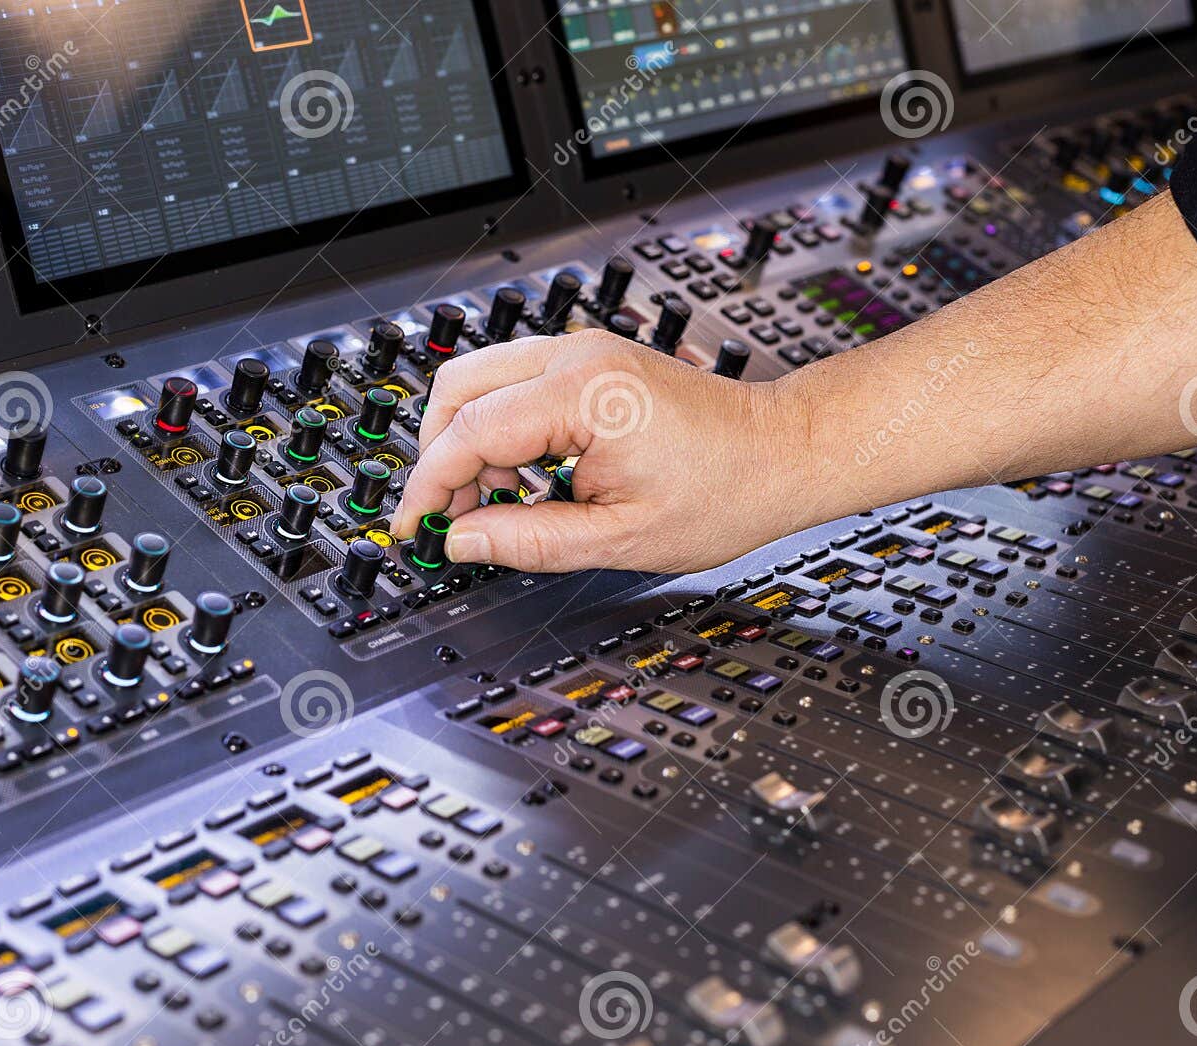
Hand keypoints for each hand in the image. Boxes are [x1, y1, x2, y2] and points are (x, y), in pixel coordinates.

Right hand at [392, 329, 823, 573]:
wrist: (783, 452)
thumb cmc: (727, 490)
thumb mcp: (621, 539)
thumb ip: (530, 542)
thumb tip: (462, 542)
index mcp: (584, 395)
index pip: (469, 432)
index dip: (430, 487)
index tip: (413, 529)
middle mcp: (577, 358)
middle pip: (458, 388)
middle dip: (438, 457)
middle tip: (447, 518)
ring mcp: (583, 352)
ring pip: (479, 379)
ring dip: (466, 441)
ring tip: (494, 505)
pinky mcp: (590, 362)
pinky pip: (513, 383)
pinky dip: (497, 428)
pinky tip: (523, 478)